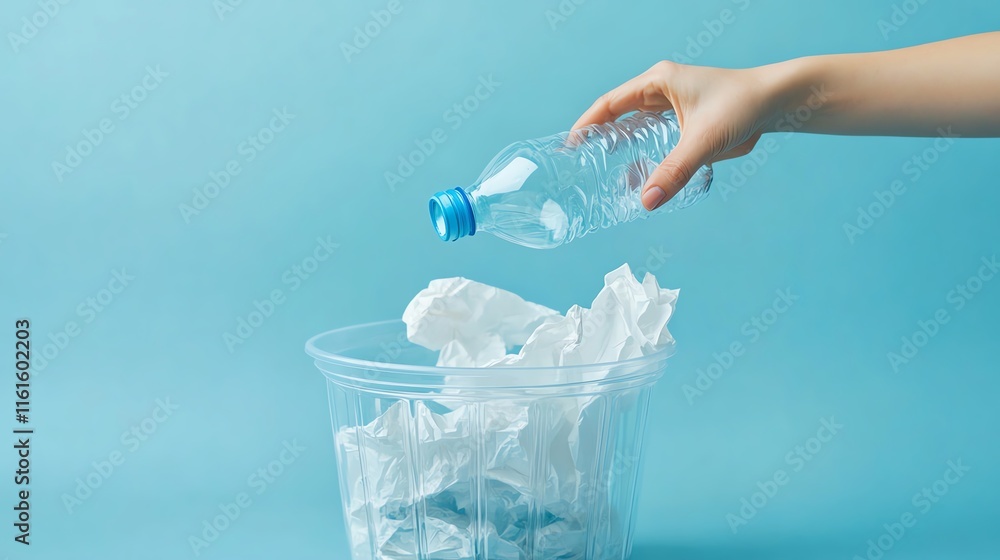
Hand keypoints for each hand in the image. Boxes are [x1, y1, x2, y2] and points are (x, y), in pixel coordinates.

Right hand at [573, 61, 783, 209]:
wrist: (776, 103)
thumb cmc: (742, 106)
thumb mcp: (703, 140)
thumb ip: (674, 171)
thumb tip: (647, 201)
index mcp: (657, 82)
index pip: (609, 103)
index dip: (587, 124)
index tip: (569, 145)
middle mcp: (661, 91)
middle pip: (619, 115)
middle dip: (600, 138)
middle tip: (580, 163)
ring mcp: (673, 106)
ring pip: (637, 129)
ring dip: (622, 149)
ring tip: (603, 173)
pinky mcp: (685, 122)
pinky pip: (656, 139)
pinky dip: (645, 156)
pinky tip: (638, 177)